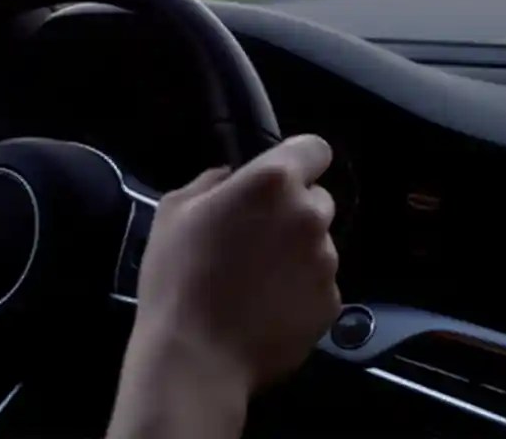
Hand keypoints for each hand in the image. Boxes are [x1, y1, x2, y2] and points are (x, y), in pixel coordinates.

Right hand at [132, 135, 340, 392]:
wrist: (195, 356)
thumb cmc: (177, 278)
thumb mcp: (173, 212)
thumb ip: (210, 182)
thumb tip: (230, 177)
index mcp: (272, 183)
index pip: (314, 148)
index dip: (298, 161)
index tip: (280, 180)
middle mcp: (309, 216)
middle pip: (318, 199)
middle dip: (293, 212)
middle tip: (256, 239)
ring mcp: (326, 262)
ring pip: (318, 245)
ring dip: (296, 255)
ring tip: (255, 281)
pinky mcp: (332, 303)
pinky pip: (319, 286)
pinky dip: (299, 292)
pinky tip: (265, 308)